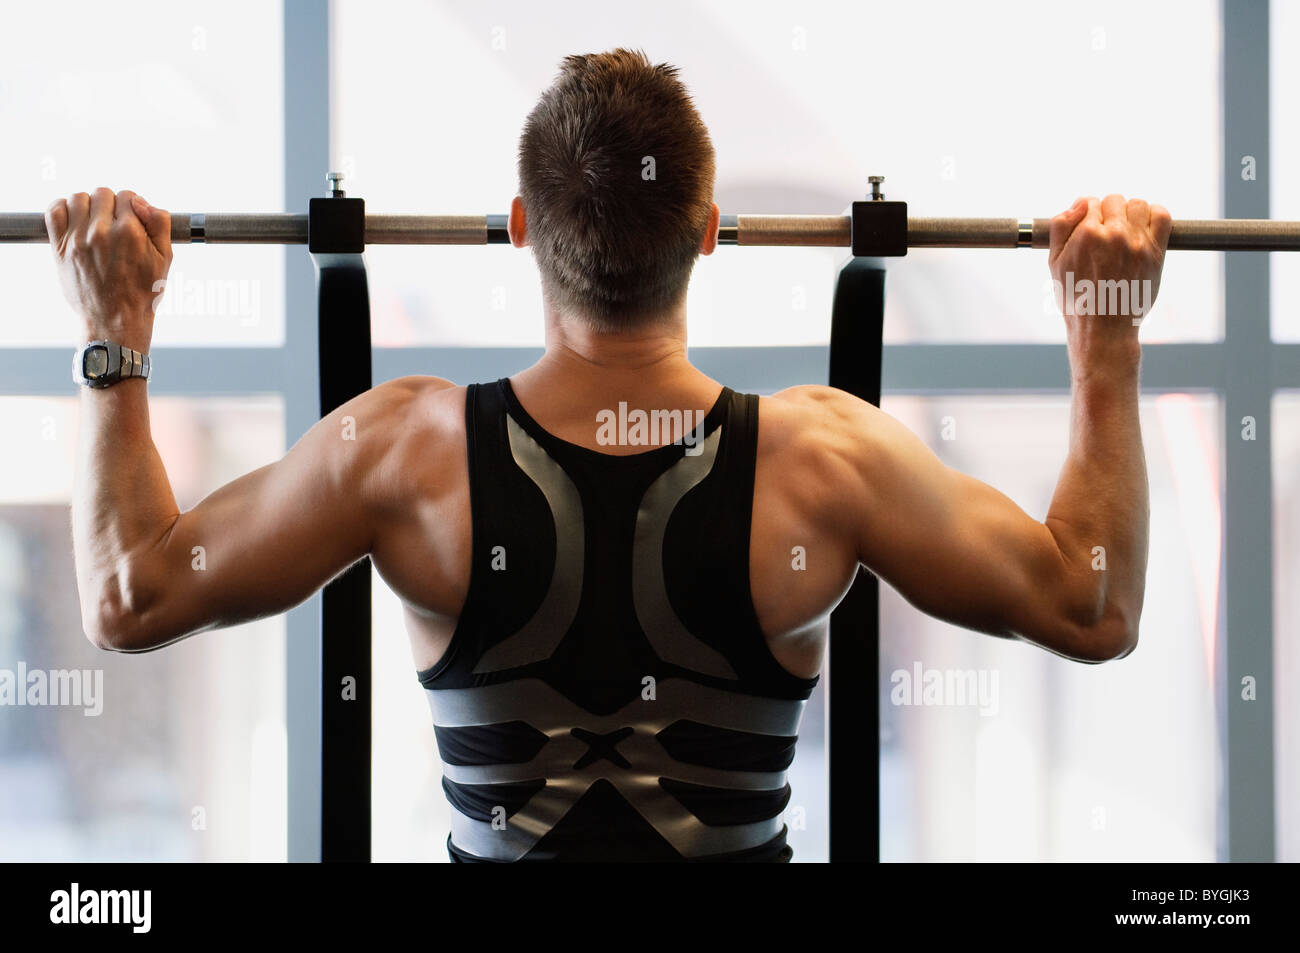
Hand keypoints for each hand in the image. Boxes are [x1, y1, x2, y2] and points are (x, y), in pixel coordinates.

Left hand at [46, 188, 171, 349]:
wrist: (116, 320)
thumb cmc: (143, 292)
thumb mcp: (165, 259)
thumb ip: (160, 224)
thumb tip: (141, 202)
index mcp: (130, 233)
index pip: (128, 196)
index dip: (133, 205)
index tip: (133, 219)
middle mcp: (101, 233)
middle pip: (103, 194)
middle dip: (111, 204)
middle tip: (115, 223)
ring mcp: (77, 240)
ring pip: (78, 198)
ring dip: (88, 205)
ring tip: (94, 220)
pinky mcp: (60, 248)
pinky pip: (54, 211)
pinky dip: (62, 208)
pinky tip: (73, 218)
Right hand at [1048, 194, 1171, 368]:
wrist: (1103, 328)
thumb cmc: (1076, 298)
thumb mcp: (1054, 263)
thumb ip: (1061, 227)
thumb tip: (1081, 202)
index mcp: (1087, 234)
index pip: (1089, 202)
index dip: (1086, 215)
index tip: (1088, 229)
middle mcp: (1114, 234)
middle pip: (1113, 200)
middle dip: (1107, 212)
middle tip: (1105, 233)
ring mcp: (1138, 242)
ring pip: (1138, 204)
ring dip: (1130, 212)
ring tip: (1124, 230)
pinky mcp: (1156, 251)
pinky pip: (1162, 216)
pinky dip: (1155, 214)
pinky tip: (1144, 227)